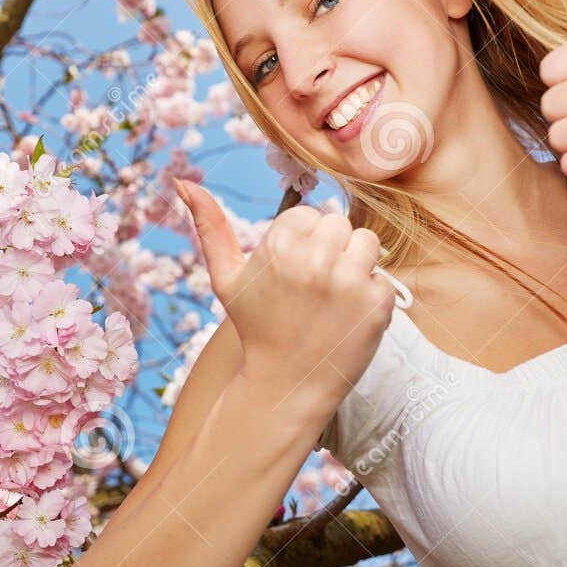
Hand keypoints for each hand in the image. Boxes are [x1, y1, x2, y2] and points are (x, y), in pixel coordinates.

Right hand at [175, 178, 396, 408]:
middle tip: (313, 288)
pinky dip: (371, 299)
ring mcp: (350, 279)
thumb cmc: (257, 328)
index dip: (302, 243)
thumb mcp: (227, 278)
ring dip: (355, 266)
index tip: (292, 274)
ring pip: (367, 243)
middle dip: (330, 250)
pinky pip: (383, 279)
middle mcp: (315, 257)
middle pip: (339, 223)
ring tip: (333, 298)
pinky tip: (347, 318)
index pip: (308, 215)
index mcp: (279, 244)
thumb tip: (183, 182)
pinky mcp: (377, 302)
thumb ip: (209, 226)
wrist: (286, 384)